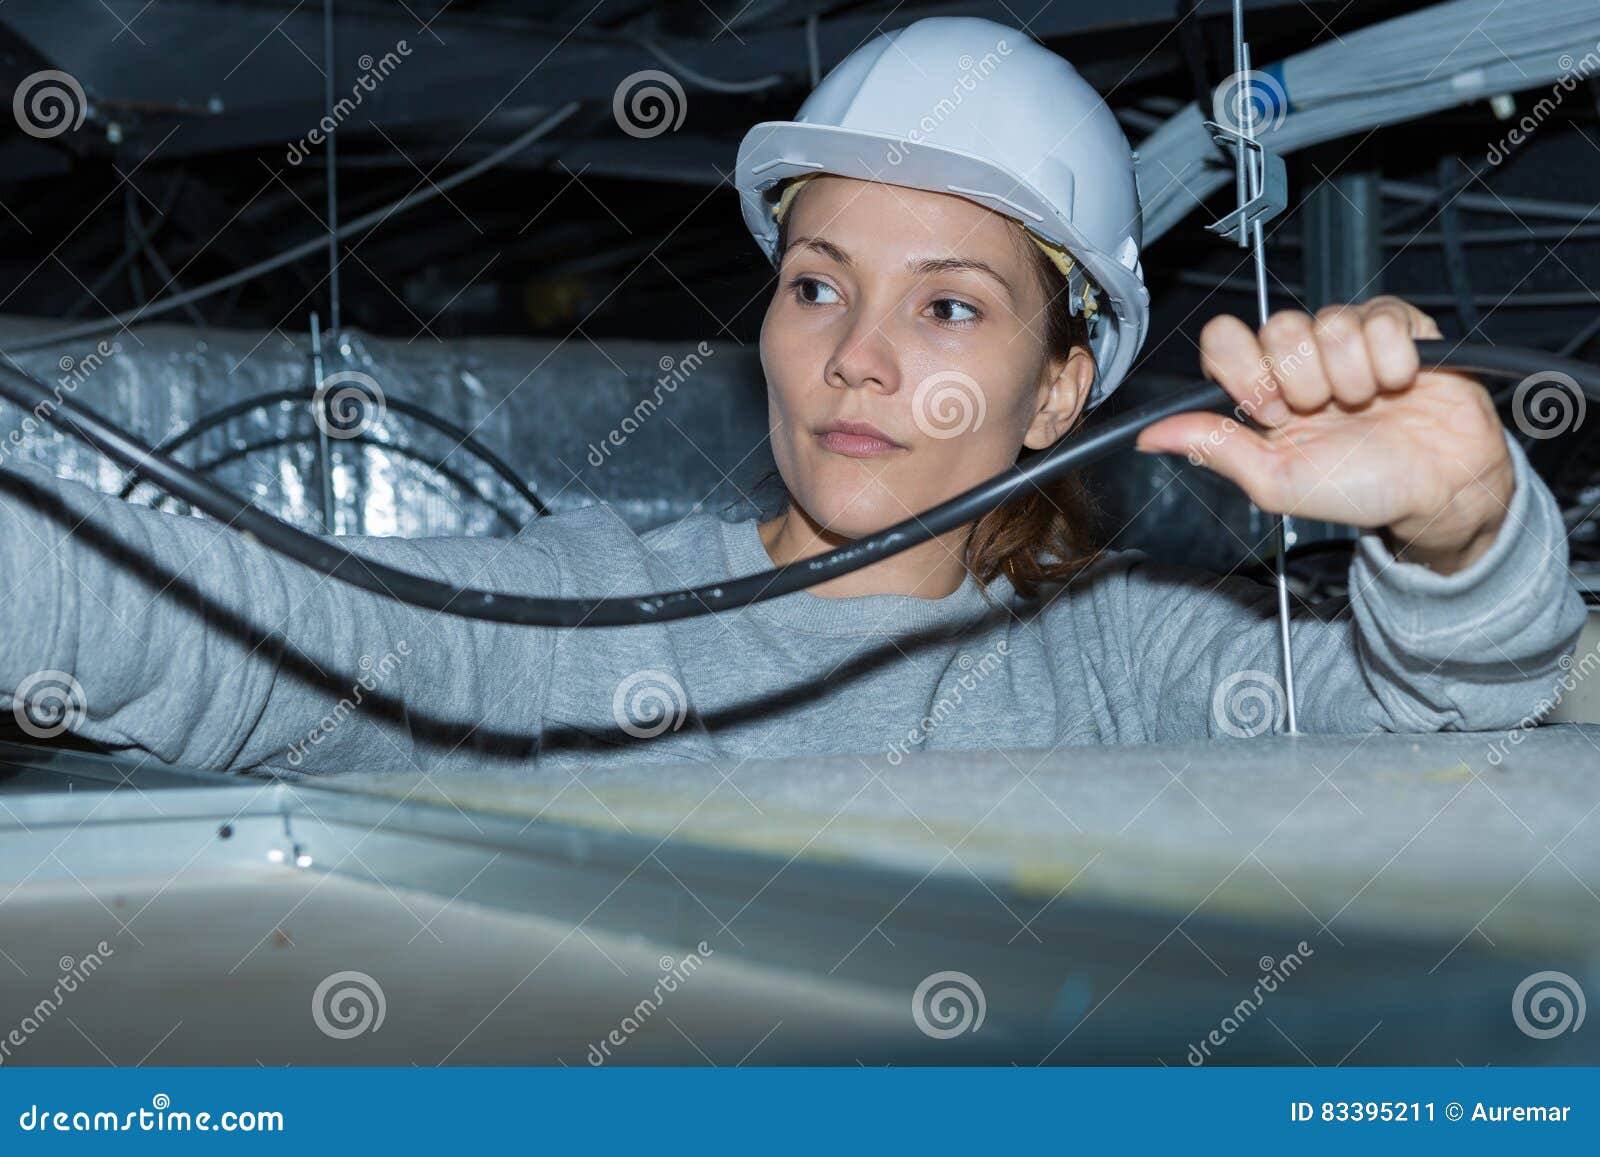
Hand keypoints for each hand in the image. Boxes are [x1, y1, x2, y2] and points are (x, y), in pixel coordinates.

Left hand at [1135, 295, 1514, 574]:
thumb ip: (1214, 447)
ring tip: (1368, 407)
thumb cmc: (1361, 488)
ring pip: (1331, 323)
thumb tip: (1149, 436)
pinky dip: (1393, 362)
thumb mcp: (1276, 482)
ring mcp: (1349, 338)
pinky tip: (1401, 387)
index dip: (1245, 371)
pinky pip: (1381, 318)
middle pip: (1277, 327)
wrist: (1439, 490)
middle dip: (1303, 381)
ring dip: (1353, 378)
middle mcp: (1302, 358)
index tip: (1271, 412)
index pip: (1224, 339)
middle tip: (1325, 413)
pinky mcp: (1398, 326)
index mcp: (1264, 389)